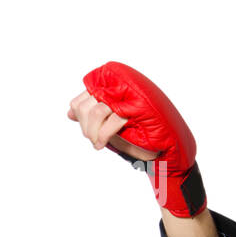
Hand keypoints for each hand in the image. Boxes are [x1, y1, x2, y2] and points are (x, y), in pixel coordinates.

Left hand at [67, 61, 205, 216]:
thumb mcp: (108, 127)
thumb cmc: (138, 138)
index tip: (89, 130)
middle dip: (86, 126)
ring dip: (93, 131)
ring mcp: (133, 95)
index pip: (82, 98)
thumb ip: (91, 117)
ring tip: (99, 142)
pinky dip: (104, 133)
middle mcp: (123, 87)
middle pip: (86, 104)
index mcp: (114, 89)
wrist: (165, 149)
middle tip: (94, 139)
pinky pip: (114, 117)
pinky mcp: (142, 106)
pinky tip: (103, 142)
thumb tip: (70, 112)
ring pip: (97, 109)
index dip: (80, 116)